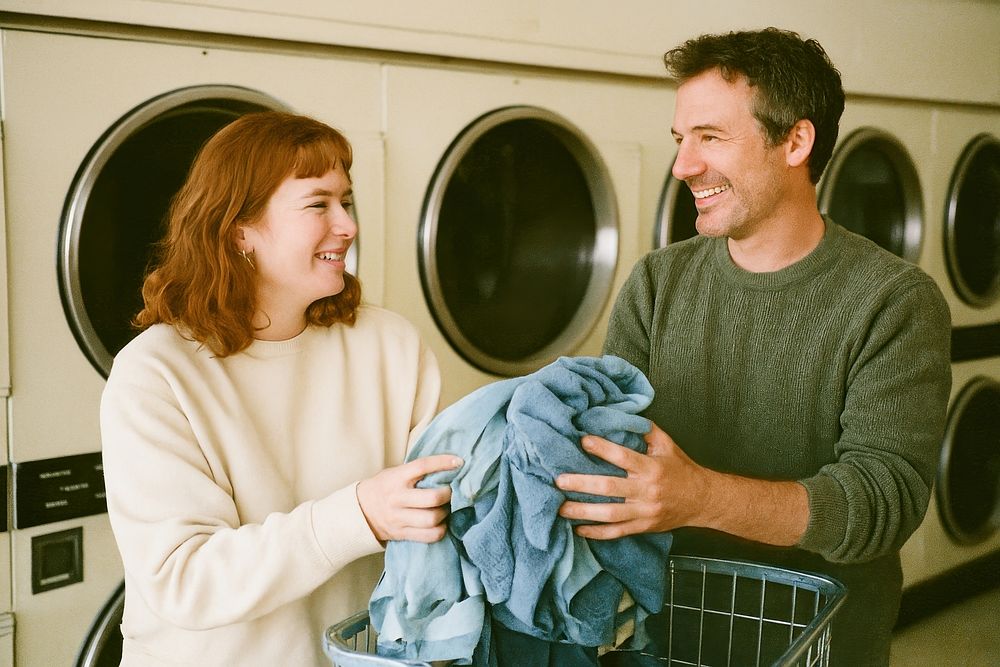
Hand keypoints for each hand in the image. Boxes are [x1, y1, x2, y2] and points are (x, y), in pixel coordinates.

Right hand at [356, 455, 461, 543]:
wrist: (360, 511)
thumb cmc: (384, 487)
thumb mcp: (394, 473)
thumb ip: (416, 472)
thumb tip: (449, 466)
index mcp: (395, 478)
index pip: (422, 466)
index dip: (442, 463)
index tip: (458, 462)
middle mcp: (397, 498)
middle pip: (432, 498)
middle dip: (448, 494)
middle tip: (450, 492)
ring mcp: (399, 518)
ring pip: (432, 519)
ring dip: (445, 513)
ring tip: (445, 508)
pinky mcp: (402, 534)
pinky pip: (429, 536)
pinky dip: (440, 529)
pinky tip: (440, 523)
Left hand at [555, 423, 707, 538]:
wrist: (702, 500)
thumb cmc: (681, 469)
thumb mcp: (667, 445)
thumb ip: (645, 430)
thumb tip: (622, 414)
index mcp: (652, 468)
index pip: (623, 457)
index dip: (602, 448)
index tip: (583, 441)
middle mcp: (647, 491)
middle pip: (610, 489)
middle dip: (582, 484)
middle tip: (559, 480)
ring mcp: (645, 512)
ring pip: (610, 515)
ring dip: (583, 511)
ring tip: (561, 508)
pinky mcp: (644, 527)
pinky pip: (617, 532)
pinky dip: (597, 533)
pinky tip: (579, 529)